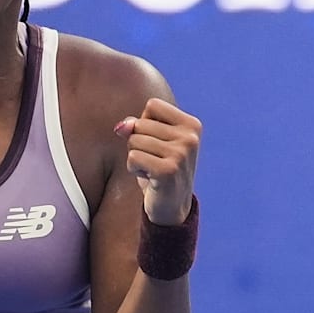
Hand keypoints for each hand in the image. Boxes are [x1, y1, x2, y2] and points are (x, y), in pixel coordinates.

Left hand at [114, 98, 200, 225]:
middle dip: (138, 143)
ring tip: (152, 169)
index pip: (153, 105)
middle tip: (155, 160)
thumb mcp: (151, 140)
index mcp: (191, 125)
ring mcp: (181, 154)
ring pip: (134, 140)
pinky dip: (134, 168)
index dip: (145, 123)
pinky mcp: (168, 171)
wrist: (172, 207)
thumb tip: (122, 127)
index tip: (159, 143)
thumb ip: (135, 126)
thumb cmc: (159, 167)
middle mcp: (190, 137)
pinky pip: (132, 157)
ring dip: (135, 157)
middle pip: (140, 123)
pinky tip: (149, 178)